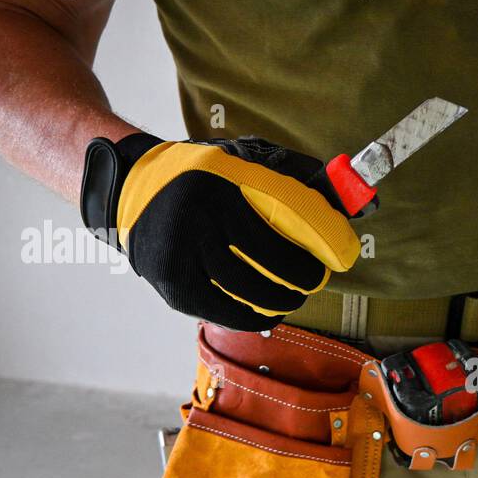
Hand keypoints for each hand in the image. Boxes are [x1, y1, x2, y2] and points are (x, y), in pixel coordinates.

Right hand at [80, 133, 361, 329]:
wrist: (128, 188)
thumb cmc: (200, 176)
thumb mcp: (239, 159)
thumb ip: (289, 176)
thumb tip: (349, 201)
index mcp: (219, 185)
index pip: (275, 229)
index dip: (307, 255)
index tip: (327, 265)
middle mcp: (196, 218)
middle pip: (261, 266)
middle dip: (296, 282)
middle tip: (311, 285)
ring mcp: (179, 253)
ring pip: (241, 292)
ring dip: (276, 303)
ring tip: (292, 301)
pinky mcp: (170, 282)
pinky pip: (219, 310)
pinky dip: (248, 318)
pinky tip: (266, 315)